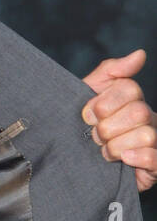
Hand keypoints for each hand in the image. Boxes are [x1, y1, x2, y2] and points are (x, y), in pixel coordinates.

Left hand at [81, 49, 156, 192]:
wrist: (71, 162)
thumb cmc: (81, 126)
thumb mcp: (88, 93)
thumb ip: (111, 71)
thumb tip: (140, 54)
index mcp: (132, 100)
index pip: (130, 89)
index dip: (104, 103)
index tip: (87, 116)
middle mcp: (148, 118)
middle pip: (139, 112)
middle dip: (107, 127)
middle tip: (95, 136)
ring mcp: (154, 142)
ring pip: (146, 135)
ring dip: (115, 147)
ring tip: (104, 152)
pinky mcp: (155, 166)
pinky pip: (156, 157)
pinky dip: (138, 157)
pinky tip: (124, 159)